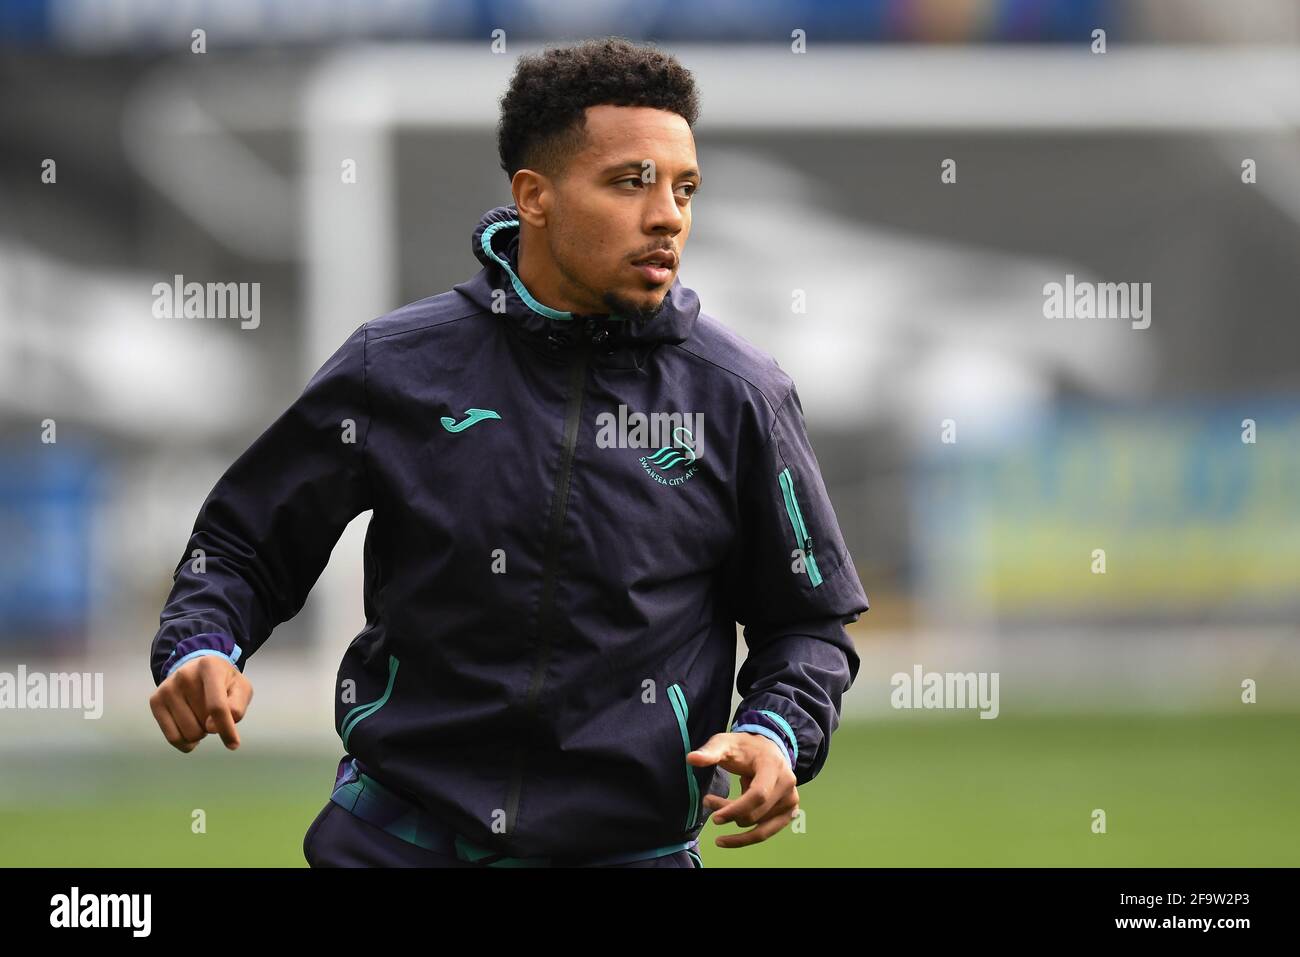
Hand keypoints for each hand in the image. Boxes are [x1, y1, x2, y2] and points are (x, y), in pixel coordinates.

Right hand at [149, 655, 252, 752]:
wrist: (198, 670)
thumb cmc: (224, 683)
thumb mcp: (241, 689)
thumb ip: (237, 707)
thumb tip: (213, 727)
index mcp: (210, 667)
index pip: (217, 707)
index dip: (226, 728)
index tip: (234, 744)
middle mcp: (184, 675)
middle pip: (204, 724)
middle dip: (214, 726)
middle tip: (214, 713)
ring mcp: (167, 688)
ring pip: (188, 734)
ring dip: (201, 734)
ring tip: (202, 717)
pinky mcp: (155, 701)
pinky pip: (173, 738)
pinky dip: (187, 743)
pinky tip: (192, 729)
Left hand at [687, 731, 798, 847]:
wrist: (767, 749)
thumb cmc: (744, 747)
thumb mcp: (725, 743)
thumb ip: (709, 752)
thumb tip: (691, 759)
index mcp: (774, 766)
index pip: (757, 795)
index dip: (735, 809)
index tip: (714, 818)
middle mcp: (788, 785)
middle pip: (756, 813)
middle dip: (729, 814)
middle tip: (708, 801)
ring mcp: (791, 800)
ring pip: (759, 826)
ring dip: (734, 823)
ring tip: (716, 813)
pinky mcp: (790, 812)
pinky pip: (766, 832)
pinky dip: (745, 838)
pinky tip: (727, 839)